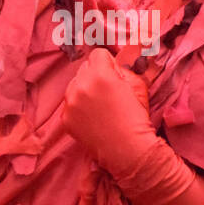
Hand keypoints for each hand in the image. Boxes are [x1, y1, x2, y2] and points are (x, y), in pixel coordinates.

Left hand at [61, 47, 154, 177]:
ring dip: (85, 90)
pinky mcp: (65, 118)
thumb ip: (122, 69)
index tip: (115, 76)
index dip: (109, 63)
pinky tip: (92, 118)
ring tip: (100, 106)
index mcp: (100, 74)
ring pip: (75, 85)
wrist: (127, 150)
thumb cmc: (137, 117)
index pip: (98, 54)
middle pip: (84, 68)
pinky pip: (70, 104)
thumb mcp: (138, 85)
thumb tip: (111, 66)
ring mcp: (70, 103)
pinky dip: (79, 107)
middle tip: (108, 92)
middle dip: (95, 75)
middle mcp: (81, 85)